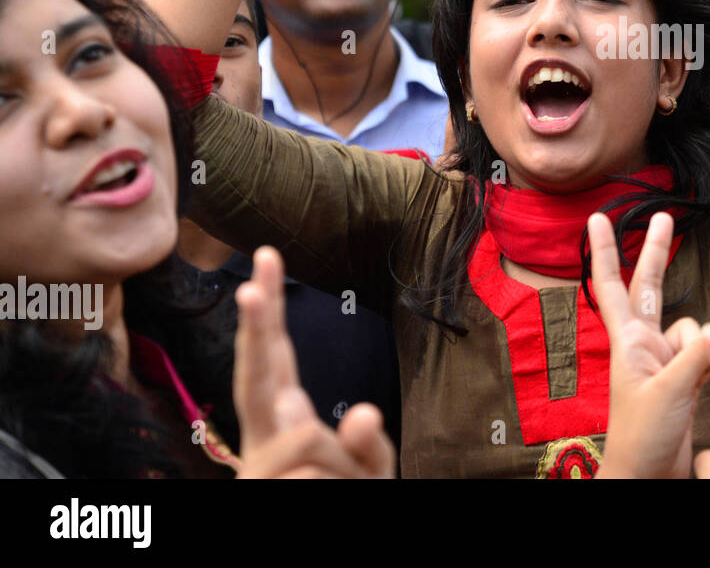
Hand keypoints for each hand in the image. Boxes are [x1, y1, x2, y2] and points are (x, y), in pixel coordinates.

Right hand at [234, 247, 394, 477]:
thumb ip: (370, 444)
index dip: (269, 311)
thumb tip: (363, 411)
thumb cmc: (347, 499)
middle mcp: (262, 440)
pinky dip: (338, 486)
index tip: (265, 259)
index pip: (275, 357)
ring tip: (339, 489)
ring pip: (310, 443)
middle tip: (249, 287)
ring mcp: (257, 469)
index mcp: (285, 421)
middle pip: (255, 377)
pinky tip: (326, 494)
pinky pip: (312, 475)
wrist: (335, 552)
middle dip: (256, 332)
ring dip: (342, 471)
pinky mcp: (259, 488)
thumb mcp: (371, 472)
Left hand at [590, 212, 709, 478]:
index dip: (604, 250)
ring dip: (702, 344)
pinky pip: (705, 351)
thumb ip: (696, 356)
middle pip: (650, 287)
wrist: (647, 476)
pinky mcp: (683, 378)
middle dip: (657, 252)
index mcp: (629, 342)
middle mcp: (644, 345)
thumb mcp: (670, 392)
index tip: (596, 217)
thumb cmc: (643, 438)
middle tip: (663, 215)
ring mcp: (663, 361)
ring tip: (691, 382)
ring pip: (691, 327)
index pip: (612, 285)